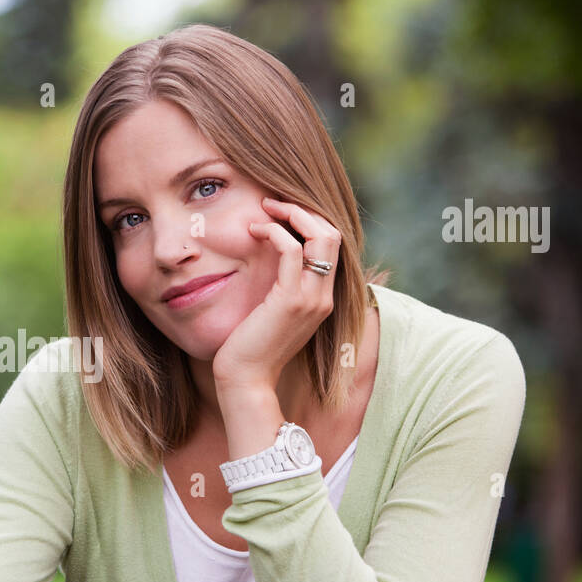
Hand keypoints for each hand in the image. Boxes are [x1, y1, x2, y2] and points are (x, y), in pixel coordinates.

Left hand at [211, 196, 341, 393]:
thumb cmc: (251, 348)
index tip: (282, 211)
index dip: (310, 221)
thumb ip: (281, 288)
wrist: (247, 380)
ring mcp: (311, 298)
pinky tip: (254, 231)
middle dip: (304, 210)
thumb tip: (271, 257)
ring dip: (291, 214)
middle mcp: (324, 296)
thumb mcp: (272, 313)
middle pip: (333, 234)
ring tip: (264, 209)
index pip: (332, 245)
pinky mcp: (290, 300)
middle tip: (272, 202)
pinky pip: (292, 250)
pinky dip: (275, 232)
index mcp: (322, 298)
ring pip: (321, 236)